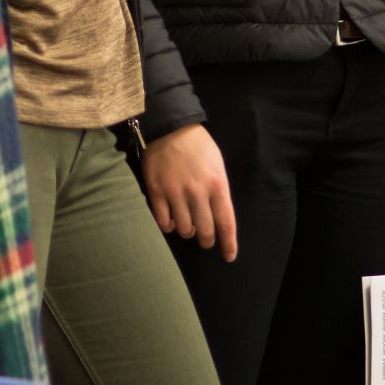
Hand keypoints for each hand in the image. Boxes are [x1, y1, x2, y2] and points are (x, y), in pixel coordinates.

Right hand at [141, 124, 237, 259]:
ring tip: (187, 226)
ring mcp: (175, 192)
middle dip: (206, 240)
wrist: (169, 127)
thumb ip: (219, 190)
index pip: (226, 223)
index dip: (228, 244)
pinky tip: (171, 220)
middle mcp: (197, 192)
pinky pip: (163, 221)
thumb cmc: (198, 146)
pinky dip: (168, 226)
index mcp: (217, 185)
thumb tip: (216, 215)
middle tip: (205, 239)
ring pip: (183, 229)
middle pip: (205, 231)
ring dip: (187, 232)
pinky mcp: (156, 191)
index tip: (228, 257)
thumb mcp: (217, 165)